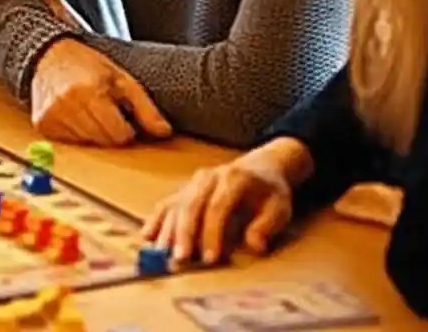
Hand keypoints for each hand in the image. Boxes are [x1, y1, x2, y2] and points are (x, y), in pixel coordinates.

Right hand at [30, 39, 172, 145]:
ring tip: (89, 111)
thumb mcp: (123, 80)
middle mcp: (67, 105)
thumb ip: (146, 108)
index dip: (127, 128)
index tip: (122, 115)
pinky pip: (69, 144)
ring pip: (87, 145)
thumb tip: (165, 133)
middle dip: (110, 132)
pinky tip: (74, 116)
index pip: (120, 134)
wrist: (49, 56)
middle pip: (104, 142)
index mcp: (91, 91)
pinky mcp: (42, 125)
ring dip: (93, 133)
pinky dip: (76, 134)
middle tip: (106, 112)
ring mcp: (52, 116)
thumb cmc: (89, 66)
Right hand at [141, 138, 309, 263]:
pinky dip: (155, 220)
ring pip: (175, 205)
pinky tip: (148, 237)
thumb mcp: (279, 207)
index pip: (218, 206)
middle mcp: (209, 177)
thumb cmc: (268, 192)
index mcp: (234, 178)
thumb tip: (255, 246)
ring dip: (167, 231)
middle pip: (191, 205)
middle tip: (180, 259)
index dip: (213, 233)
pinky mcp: (183, 190)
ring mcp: (193, 182)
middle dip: (184, 234)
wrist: (259, 168)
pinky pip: (166, 204)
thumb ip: (267, 226)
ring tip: (161, 254)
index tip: (211, 258)